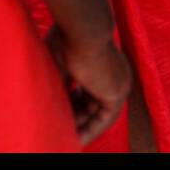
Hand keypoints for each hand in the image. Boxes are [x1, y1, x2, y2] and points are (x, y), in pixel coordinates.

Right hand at [46, 27, 132, 145]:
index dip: (72, 105)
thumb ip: (60, 84)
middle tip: (59, 131)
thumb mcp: (59, 64)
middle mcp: (115, 72)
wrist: (82, 29)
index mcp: (103, 62)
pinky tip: (75, 139)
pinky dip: (90, 130)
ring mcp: (119, 82)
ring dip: (81, 126)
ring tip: (63, 138)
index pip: (87, 90)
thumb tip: (50, 104)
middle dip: (75, 118)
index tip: (57, 115)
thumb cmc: (66, 38)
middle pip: (93, 102)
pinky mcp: (118, 91)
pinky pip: (105, 118)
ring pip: (99, 111)